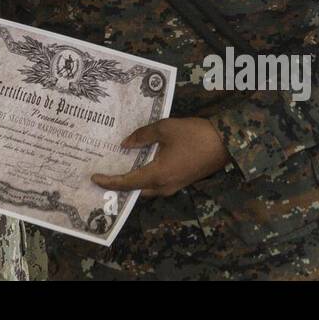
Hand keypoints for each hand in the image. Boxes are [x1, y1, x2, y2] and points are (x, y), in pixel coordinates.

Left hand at [91, 118, 229, 198]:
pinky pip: (158, 184)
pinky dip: (145, 178)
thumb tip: (125, 144)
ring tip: (118, 169)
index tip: (94, 178)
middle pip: (136, 190)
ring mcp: (174, 186)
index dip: (109, 181)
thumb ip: (142, 136)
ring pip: (147, 189)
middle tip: (103, 174)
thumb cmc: (193, 134)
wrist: (224, 143)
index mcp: (157, 174)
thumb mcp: (164, 129)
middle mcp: (164, 186)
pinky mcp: (181, 181)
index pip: (127, 183)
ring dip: (133, 182)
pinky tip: (139, 164)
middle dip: (119, 185)